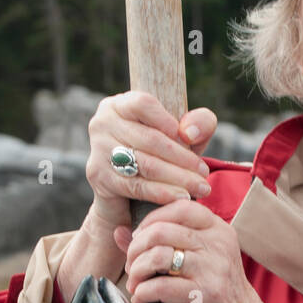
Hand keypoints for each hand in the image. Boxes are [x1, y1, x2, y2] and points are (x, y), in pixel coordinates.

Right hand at [86, 89, 217, 227]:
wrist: (129, 198)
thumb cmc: (161, 158)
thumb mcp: (183, 138)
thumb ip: (198, 124)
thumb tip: (189, 132)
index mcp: (119, 105)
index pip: (144, 104)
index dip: (169, 121)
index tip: (192, 141)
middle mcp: (102, 123)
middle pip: (150, 139)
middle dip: (183, 159)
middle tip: (205, 174)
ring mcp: (97, 150)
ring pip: (145, 163)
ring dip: (178, 178)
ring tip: (201, 187)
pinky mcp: (98, 177)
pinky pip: (136, 185)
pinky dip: (162, 192)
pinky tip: (182, 197)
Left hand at [121, 198, 282, 302]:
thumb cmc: (217, 292)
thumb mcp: (199, 260)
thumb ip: (163, 242)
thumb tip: (120, 232)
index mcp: (218, 230)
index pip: (179, 208)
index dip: (150, 220)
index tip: (139, 239)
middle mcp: (218, 245)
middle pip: (161, 231)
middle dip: (136, 249)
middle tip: (132, 265)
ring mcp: (213, 270)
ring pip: (158, 257)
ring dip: (137, 272)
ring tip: (135, 283)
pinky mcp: (204, 295)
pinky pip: (161, 287)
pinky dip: (143, 293)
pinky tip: (141, 299)